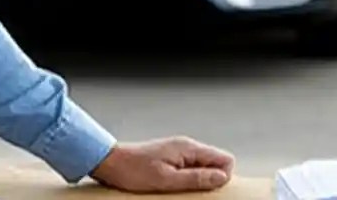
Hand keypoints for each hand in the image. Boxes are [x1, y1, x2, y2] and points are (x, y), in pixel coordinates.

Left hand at [89, 137, 235, 193]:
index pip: (225, 159)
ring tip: (177, 188)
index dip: (222, 177)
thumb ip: (196, 178)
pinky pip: (189, 168)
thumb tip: (222, 177)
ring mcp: (178, 151)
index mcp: (188, 148)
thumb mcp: (167, 179)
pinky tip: (172, 185)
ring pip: (203, 167)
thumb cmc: (134, 170)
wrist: (110, 162)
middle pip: (215, 163)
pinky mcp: (170, 157)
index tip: (205, 189)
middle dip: (210, 180)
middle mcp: (186, 146)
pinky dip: (186, 179)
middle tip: (190, 190)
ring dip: (197, 181)